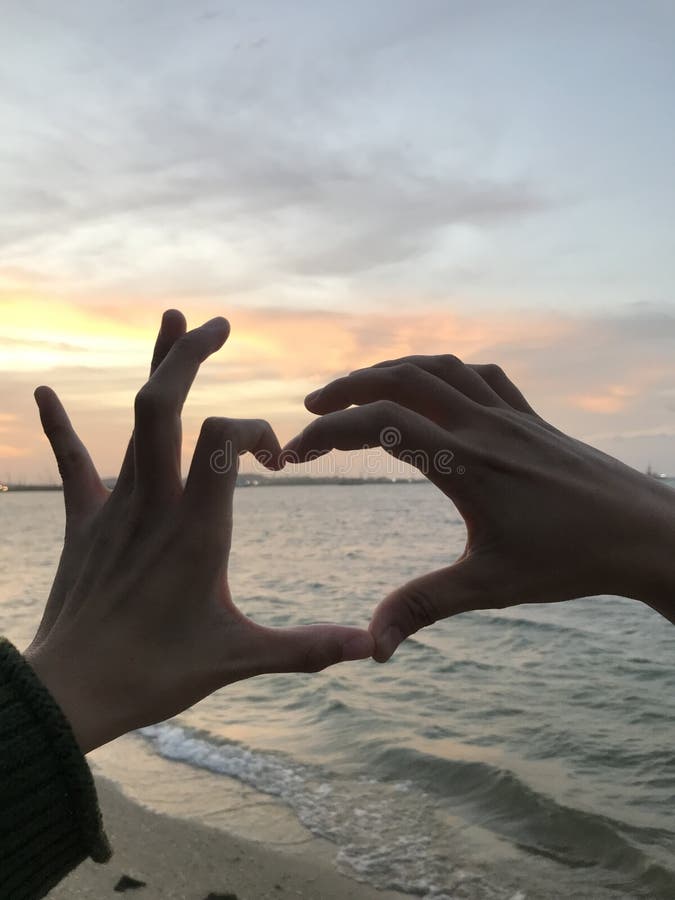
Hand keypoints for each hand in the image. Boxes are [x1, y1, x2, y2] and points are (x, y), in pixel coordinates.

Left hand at [25, 312, 372, 752]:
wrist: (69, 694)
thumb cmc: (154, 675)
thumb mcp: (240, 659)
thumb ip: (308, 648)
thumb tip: (371, 649)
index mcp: (196, 528)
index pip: (224, 438)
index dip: (256, 430)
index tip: (277, 461)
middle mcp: (154, 504)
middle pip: (165, 405)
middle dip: (191, 356)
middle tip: (219, 324)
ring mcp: (114, 508)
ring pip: (131, 420)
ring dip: (155, 368)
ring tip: (171, 318)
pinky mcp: (84, 522)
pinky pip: (72, 464)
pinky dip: (59, 427)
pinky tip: (41, 391)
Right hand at [284, 355, 674, 661]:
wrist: (645, 533)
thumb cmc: (572, 560)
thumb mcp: (490, 586)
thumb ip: (423, 608)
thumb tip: (372, 648)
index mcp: (466, 463)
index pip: (380, 425)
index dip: (327, 433)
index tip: (297, 455)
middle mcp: (484, 427)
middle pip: (402, 378)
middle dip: (347, 388)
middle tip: (311, 408)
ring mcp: (511, 415)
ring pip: (440, 367)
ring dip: (391, 369)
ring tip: (360, 390)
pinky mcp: (532, 418)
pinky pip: (482, 374)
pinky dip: (445, 371)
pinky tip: (435, 390)